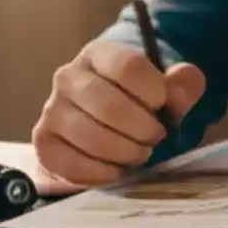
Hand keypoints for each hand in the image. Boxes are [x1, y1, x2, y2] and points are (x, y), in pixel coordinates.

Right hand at [32, 40, 205, 187]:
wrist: (102, 125)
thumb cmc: (138, 102)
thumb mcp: (167, 87)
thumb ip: (183, 84)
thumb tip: (177, 95)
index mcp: (99, 54)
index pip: (128, 66)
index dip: (154, 90)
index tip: (163, 105)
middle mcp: (68, 77)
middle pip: (108, 105)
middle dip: (142, 129)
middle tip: (156, 138)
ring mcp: (52, 110)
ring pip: (91, 137)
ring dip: (125, 152)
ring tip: (139, 154)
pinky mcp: (44, 143)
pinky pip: (73, 164)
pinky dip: (103, 173)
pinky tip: (118, 169)